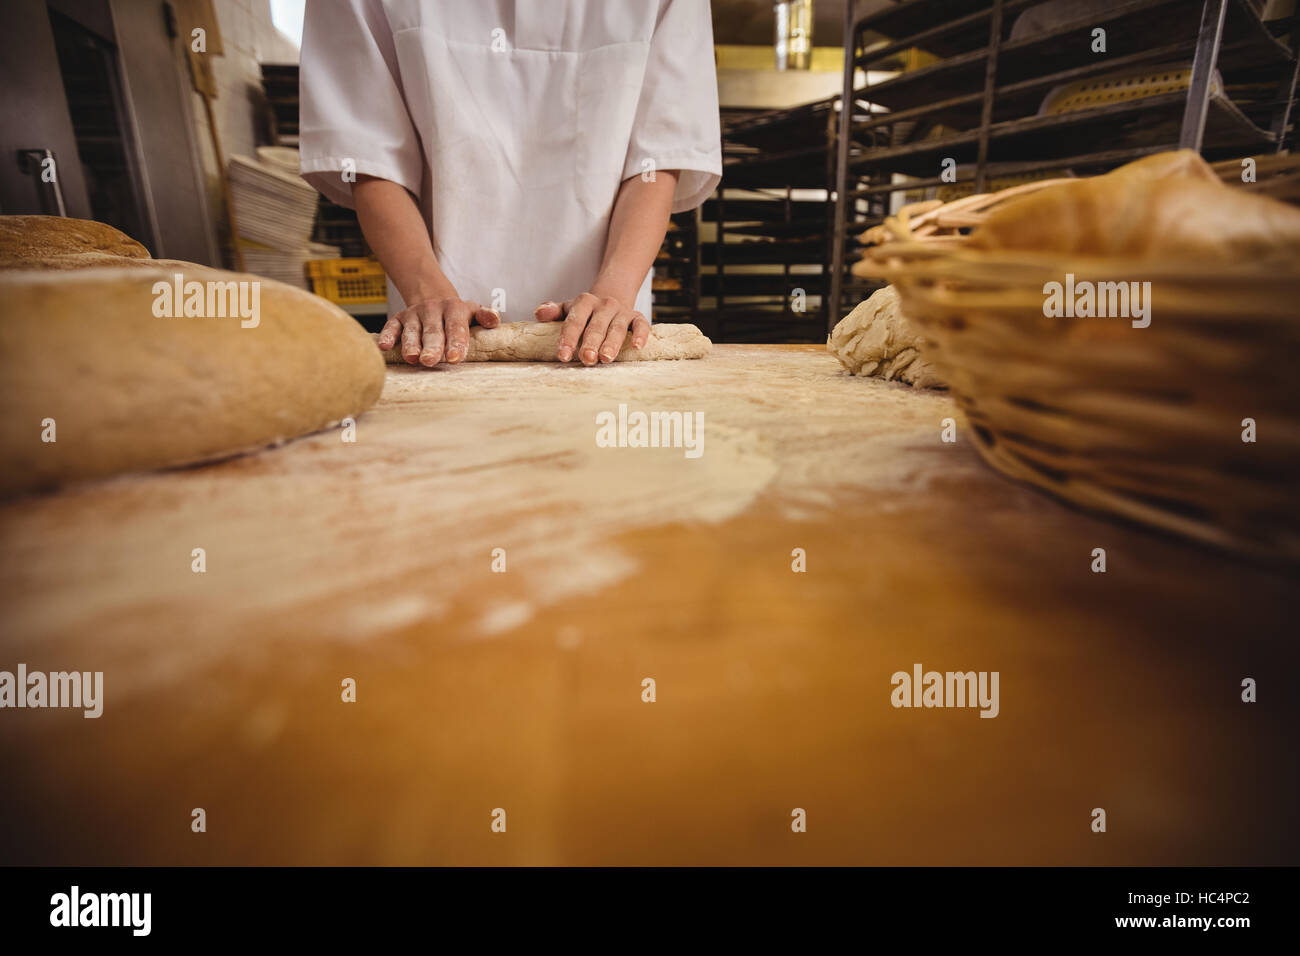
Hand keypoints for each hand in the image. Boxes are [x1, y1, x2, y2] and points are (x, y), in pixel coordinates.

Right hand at [377, 297, 500, 365]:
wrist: (431, 296)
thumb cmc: (457, 313)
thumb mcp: (473, 311)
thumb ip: (485, 316)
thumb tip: (495, 320)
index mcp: (454, 309)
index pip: (456, 327)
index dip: (456, 342)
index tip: (455, 357)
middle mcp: (433, 310)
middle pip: (433, 331)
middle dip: (432, 347)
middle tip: (431, 361)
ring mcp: (414, 314)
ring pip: (412, 331)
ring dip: (411, 344)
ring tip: (412, 358)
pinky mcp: (398, 318)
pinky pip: (391, 327)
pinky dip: (387, 335)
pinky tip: (384, 346)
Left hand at [533, 293, 649, 364]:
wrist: (611, 297)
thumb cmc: (585, 312)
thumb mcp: (568, 309)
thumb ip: (553, 311)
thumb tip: (538, 313)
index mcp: (584, 302)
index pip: (575, 321)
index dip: (568, 338)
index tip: (563, 355)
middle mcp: (604, 305)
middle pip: (596, 326)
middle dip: (591, 343)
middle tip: (587, 359)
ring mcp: (621, 311)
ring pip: (617, 327)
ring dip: (612, 343)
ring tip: (606, 358)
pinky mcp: (637, 317)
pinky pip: (641, 325)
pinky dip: (641, 335)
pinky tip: (637, 347)